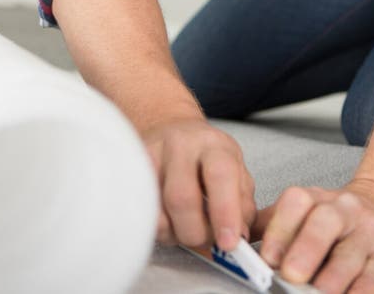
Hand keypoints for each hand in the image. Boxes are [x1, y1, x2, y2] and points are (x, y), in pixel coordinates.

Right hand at [144, 118, 255, 250]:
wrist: (172, 131)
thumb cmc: (207, 158)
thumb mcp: (236, 171)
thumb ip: (243, 204)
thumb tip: (238, 236)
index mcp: (214, 145)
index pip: (220, 175)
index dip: (225, 213)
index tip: (228, 242)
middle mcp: (181, 145)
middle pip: (182, 199)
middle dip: (196, 233)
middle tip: (205, 238)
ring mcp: (151, 156)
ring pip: (158, 213)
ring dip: (175, 235)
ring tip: (185, 226)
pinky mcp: (130, 171)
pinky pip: (140, 216)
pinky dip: (157, 230)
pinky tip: (168, 220)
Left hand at [255, 179, 373, 292]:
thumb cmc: (336, 220)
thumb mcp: (306, 212)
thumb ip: (272, 225)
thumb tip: (232, 243)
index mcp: (316, 199)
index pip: (296, 204)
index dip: (280, 229)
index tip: (266, 257)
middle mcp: (344, 210)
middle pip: (324, 222)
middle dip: (306, 248)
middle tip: (290, 274)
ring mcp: (369, 231)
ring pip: (351, 251)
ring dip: (334, 275)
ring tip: (320, 291)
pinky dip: (363, 289)